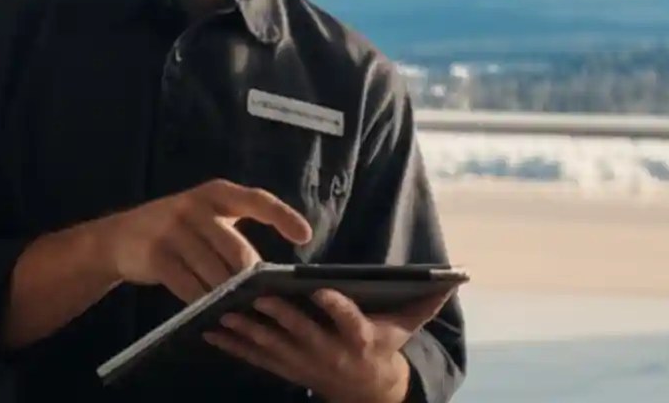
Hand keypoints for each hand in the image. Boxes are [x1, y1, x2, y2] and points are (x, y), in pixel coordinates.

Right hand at [98, 179, 312, 302]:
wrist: (119, 238)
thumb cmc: (177, 230)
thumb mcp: (204, 218)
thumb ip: (232, 233)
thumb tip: (265, 273)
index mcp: (216, 193)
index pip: (257, 200)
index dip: (283, 217)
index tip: (305, 236)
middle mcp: (196, 206)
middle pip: (237, 251)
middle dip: (250, 280)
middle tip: (260, 298)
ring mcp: (174, 230)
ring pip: (215, 274)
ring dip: (227, 296)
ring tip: (238, 309)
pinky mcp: (157, 256)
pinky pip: (190, 287)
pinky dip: (203, 303)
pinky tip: (209, 311)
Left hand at [204, 288, 453, 402]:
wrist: (367, 390)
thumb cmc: (385, 344)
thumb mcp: (407, 325)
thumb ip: (427, 300)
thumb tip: (457, 277)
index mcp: (360, 337)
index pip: (349, 321)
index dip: (335, 307)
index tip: (320, 290)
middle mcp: (330, 353)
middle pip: (303, 334)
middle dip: (279, 317)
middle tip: (256, 298)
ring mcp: (304, 364)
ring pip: (273, 347)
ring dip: (247, 332)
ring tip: (223, 314)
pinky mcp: (285, 368)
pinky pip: (256, 358)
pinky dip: (233, 345)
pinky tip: (211, 330)